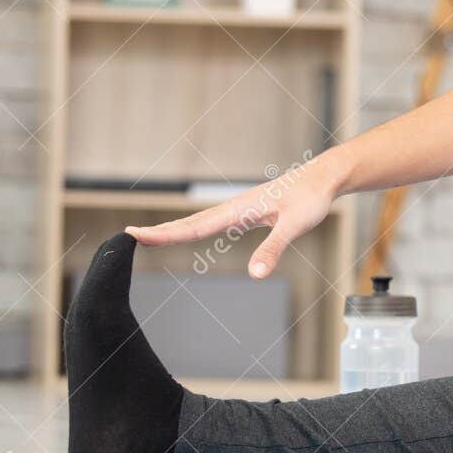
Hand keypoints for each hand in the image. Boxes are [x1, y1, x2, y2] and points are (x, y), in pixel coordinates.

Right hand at [123, 152, 346, 278]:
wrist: (323, 177)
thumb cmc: (311, 198)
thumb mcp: (294, 226)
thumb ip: (273, 249)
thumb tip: (254, 275)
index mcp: (238, 210)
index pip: (194, 227)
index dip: (165, 234)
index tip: (135, 235)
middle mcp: (234, 207)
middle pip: (190, 223)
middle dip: (160, 231)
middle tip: (129, 237)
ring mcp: (239, 208)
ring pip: (199, 221)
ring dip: (174, 228)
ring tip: (150, 237)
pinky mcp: (247, 211)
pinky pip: (213, 220)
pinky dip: (194, 226)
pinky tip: (191, 230)